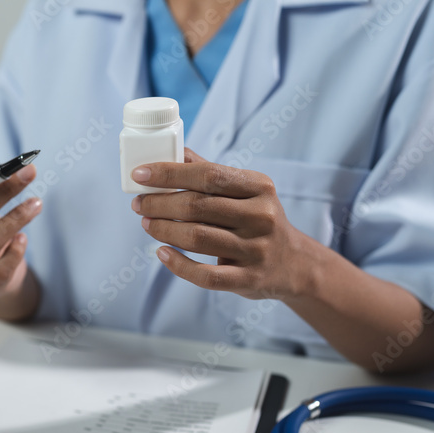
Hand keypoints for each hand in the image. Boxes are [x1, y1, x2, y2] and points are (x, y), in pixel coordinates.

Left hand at [130, 149, 315, 300]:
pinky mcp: (247, 279)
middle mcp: (260, 216)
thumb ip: (211, 173)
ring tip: (147, 224)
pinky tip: (162, 253)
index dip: (169, 173)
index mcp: (258, 187)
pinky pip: (205, 276)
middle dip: (159, 203)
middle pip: (197, 206)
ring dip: (163, 230)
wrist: (294, 264)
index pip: (208, 175)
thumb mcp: (246, 191)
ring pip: (197, 238)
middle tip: (139, 204)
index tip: (139, 174)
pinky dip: (178, 264)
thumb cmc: (258, 221)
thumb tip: (174, 152)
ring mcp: (255, 250)